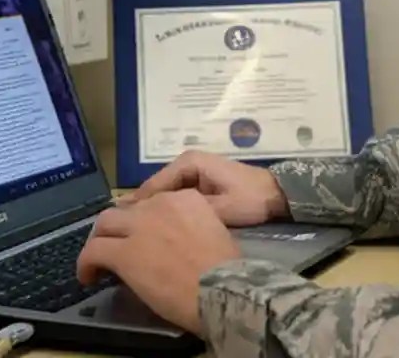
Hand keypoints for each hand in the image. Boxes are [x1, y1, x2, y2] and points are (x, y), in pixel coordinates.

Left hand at [77, 190, 242, 334]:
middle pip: (125, 209)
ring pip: (105, 224)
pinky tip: (89, 277)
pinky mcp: (123, 252)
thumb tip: (175, 243)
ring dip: (99, 240)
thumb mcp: (214, 232)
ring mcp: (139, 227)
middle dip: (117, 227)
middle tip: (115, 245)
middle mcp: (160, 204)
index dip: (144, 220)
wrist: (223, 289)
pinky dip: (86, 264)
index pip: (153, 202)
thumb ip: (192, 227)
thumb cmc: (227, 270)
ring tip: (97, 259)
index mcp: (186, 198)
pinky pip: (93, 251)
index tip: (144, 236)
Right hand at [123, 149, 289, 226]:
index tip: (121, 226)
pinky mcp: (198, 183)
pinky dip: (166, 210)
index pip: (153, 185)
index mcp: (189, 163)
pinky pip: (175, 197)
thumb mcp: (219, 208)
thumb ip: (188, 211)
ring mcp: (193, 172)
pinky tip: (157, 229)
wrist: (277, 195)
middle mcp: (187, 163)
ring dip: (153, 211)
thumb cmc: (250, 199)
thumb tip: (159, 220)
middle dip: (142, 210)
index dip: (136, 207)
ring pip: (163, 194)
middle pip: (155, 189)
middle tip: (123, 234)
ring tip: (135, 234)